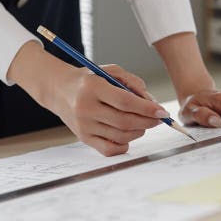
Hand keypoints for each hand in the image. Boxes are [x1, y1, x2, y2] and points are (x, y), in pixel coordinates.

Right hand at [49, 63, 166, 155]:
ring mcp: (84, 126)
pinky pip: (109, 149)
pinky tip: (129, 134)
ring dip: (139, 131)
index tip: (162, 111)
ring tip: (143, 123)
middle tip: (158, 119)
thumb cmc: (88, 79)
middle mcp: (86, 108)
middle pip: (124, 121)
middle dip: (147, 121)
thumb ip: (132, 82)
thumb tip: (151, 102)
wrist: (59, 90)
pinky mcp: (83, 138)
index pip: (125, 102)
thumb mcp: (108, 71)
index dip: (146, 108)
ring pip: (120, 136)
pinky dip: (124, 145)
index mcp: (92, 88)